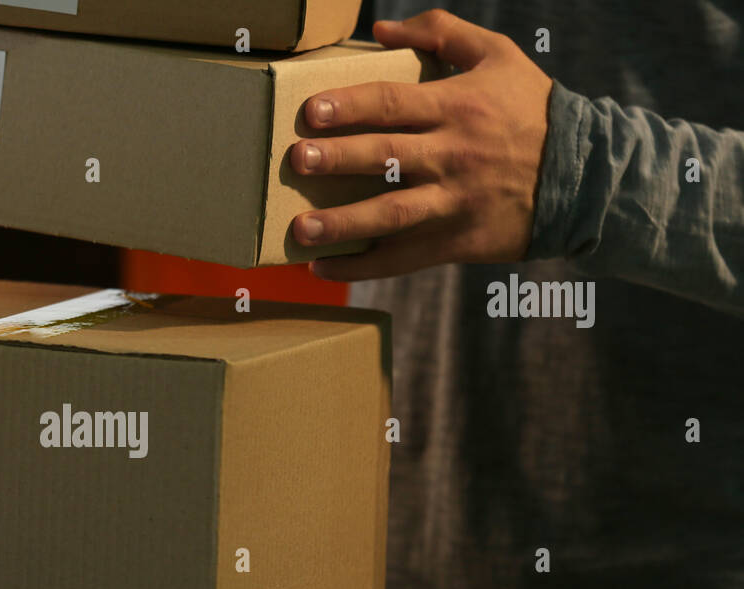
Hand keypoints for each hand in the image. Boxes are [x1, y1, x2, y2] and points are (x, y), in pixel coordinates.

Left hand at [291, 9, 552, 280]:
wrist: (583, 177)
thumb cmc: (531, 110)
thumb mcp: (499, 56)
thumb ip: (442, 32)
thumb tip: (382, 28)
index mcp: (457, 106)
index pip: (394, 103)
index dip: (351, 106)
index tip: (311, 112)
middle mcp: (452, 155)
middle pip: (387, 156)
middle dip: (339, 158)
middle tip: (297, 160)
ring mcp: (453, 202)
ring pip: (392, 214)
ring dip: (343, 223)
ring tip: (300, 228)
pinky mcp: (456, 241)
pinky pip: (403, 258)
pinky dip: (363, 266)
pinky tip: (324, 267)